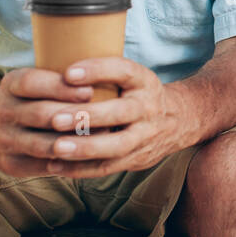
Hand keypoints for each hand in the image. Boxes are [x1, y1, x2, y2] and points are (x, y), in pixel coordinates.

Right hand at [0, 66, 97, 177]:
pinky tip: (89, 158)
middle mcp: (4, 112)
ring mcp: (5, 140)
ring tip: (102, 138)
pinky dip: (67, 163)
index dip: (62, 87)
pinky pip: (42, 166)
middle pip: (41, 114)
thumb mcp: (29, 79)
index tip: (90, 90)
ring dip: (74, 143)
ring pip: (42, 144)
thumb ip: (57, 78)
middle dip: (74, 116)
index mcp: (11, 85)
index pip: (34, 83)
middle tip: (106, 117)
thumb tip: (104, 75)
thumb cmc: (22, 97)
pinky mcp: (11, 164)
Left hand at [38, 57, 194, 178]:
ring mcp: (145, 136)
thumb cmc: (139, 93)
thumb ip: (104, 74)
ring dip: (85, 148)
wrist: (180, 120)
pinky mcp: (138, 159)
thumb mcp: (133, 76)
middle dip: (86, 116)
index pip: (123, 71)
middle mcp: (147, 107)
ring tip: (56, 148)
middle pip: (120, 112)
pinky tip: (56, 165)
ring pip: (116, 145)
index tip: (68, 73)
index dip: (97, 70)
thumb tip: (56, 67)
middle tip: (54, 118)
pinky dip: (81, 168)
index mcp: (143, 81)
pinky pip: (108, 167)